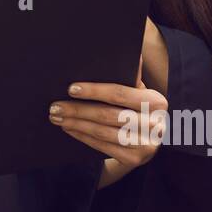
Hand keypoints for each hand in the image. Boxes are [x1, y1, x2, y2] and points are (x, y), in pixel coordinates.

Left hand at [51, 70, 167, 181]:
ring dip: (75, 124)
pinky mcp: (134, 160)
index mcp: (156, 102)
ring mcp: (145, 145)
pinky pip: (101, 146)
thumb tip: (124, 51)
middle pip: (107, 115)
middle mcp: (154, 125)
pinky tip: (69, 128)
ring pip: (102, 132)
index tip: (70, 89)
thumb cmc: (138, 110)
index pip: (119, 94)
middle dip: (77, 110)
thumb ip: (130, 76)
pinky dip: (82, 136)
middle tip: (55, 106)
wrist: (147, 143)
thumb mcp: (139, 93)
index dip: (94, 91)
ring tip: (57, 116)